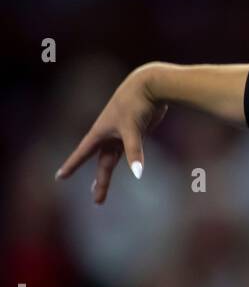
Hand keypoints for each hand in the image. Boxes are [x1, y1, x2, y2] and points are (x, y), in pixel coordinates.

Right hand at [55, 63, 168, 203]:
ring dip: (109, 174)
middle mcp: (109, 134)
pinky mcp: (136, 131)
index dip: (71, 166)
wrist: (150, 85)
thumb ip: (134, 152)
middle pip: (103, 163)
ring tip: (102, 188)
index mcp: (101, 132)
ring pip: (114, 159)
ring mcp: (122, 133)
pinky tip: (132, 166)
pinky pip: (130, 150)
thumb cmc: (137, 104)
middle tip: (97, 201)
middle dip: (101, 182)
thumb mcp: (133, 129)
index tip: (59, 177)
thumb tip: (138, 174)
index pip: (82, 153)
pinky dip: (129, 160)